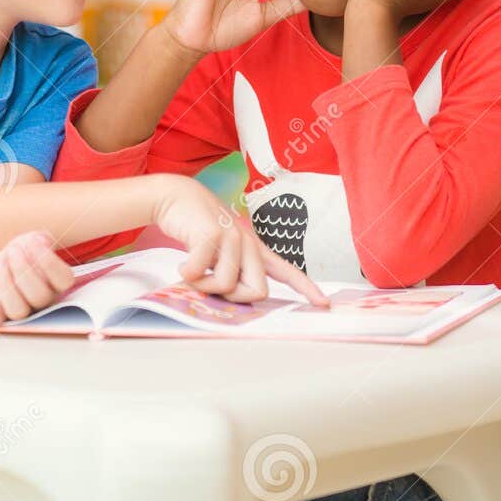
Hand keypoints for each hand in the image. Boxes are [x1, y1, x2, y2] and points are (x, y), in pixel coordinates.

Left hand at [0, 231, 75, 325]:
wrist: (0, 262)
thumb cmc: (21, 251)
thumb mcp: (32, 241)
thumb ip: (39, 240)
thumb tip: (42, 242)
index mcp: (57, 282)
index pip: (63, 280)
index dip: (50, 262)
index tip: (35, 241)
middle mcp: (42, 301)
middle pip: (39, 297)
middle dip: (24, 270)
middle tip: (13, 249)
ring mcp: (20, 310)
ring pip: (17, 310)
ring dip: (6, 282)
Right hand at [151, 177, 327, 306]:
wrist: (176, 196)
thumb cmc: (197, 229)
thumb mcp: (220, 250)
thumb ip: (230, 271)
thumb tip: (229, 298)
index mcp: (254, 249)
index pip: (287, 271)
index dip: (306, 288)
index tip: (323, 304)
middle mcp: (249, 243)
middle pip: (257, 291)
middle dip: (233, 297)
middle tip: (211, 285)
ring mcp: (232, 237)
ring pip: (226, 286)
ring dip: (202, 286)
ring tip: (191, 270)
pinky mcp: (212, 234)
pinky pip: (199, 274)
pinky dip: (186, 274)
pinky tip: (182, 263)